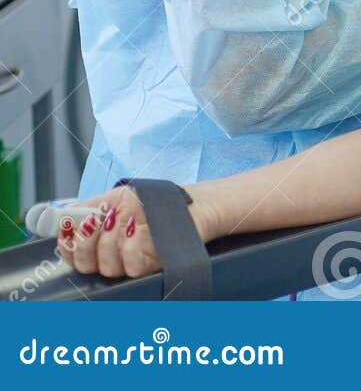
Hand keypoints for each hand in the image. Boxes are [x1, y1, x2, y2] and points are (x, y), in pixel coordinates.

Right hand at [54, 184, 217, 279]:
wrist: (193, 203)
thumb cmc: (155, 200)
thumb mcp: (117, 197)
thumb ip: (89, 207)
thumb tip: (64, 216)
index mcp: (100, 242)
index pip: (71, 254)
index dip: (66, 243)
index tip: (69, 225)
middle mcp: (113, 257)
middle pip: (84, 265)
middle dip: (85, 242)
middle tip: (94, 221)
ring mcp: (131, 263)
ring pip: (106, 267)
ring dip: (109, 240)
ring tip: (120, 218)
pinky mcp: (152, 266)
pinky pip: (132, 267)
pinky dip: (130, 247)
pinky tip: (135, 229)